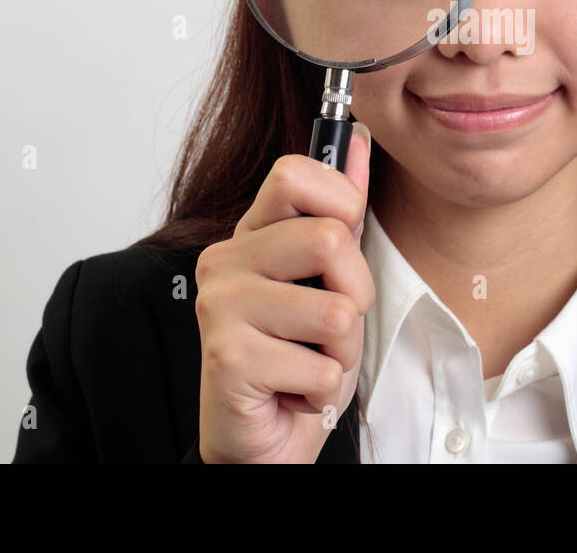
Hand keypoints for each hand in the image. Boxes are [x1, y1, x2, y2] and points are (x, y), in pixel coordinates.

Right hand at [192, 123, 372, 462]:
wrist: (265, 437)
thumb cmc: (297, 357)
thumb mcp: (332, 278)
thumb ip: (340, 210)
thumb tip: (357, 138)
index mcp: (250, 234)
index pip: (294, 174)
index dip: (341, 203)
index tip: (344, 245)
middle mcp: (224, 261)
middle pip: (331, 240)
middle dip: (355, 293)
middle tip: (331, 327)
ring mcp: (220, 307)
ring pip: (335, 311)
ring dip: (341, 352)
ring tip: (310, 362)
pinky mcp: (227, 357)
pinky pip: (321, 367)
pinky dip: (322, 389)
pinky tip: (292, 391)